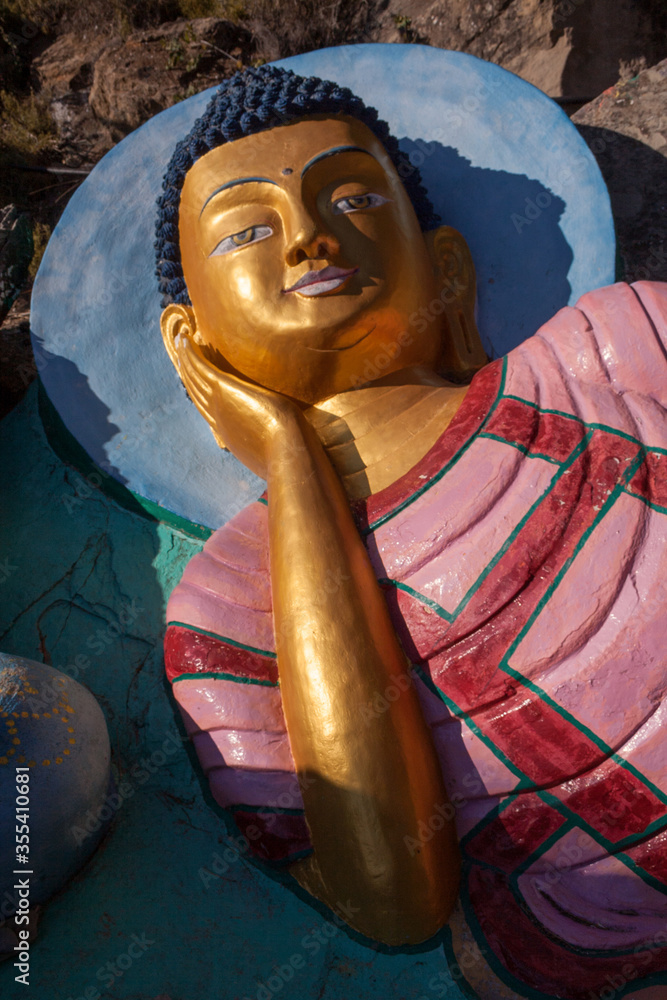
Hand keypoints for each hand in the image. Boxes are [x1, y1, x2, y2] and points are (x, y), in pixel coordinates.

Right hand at [177, 336, 300, 478]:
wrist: (288, 456)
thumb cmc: (291, 456)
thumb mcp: (275, 451)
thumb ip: (271, 443)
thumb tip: (284, 442)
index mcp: (230, 433)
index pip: (208, 408)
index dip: (199, 392)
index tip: (195, 379)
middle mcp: (219, 418)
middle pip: (196, 391)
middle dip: (188, 372)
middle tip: (181, 353)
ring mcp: (219, 403)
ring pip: (195, 378)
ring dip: (186, 358)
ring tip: (181, 340)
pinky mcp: (224, 389)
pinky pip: (201, 368)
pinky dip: (190, 354)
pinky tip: (185, 339)